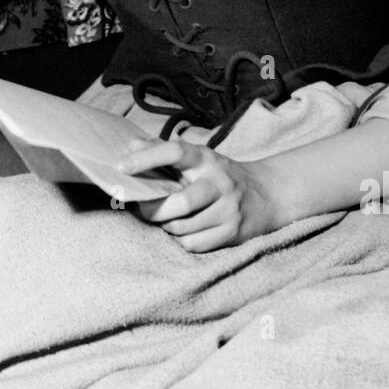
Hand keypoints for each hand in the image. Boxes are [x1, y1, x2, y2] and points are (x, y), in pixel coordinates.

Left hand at [120, 136, 275, 251]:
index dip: (147, 158)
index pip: (175, 151)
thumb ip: (162, 151)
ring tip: (166, 219)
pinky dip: (181, 240)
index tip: (122, 167)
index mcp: (205, 159)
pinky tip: (184, 231)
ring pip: (183, 227)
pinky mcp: (232, 233)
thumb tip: (130, 145)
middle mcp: (218, 182)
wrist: (266, 195)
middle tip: (143, 209)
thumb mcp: (197, 158)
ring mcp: (228, 209)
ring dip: (166, 226)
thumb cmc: (219, 175)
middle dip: (154, 210)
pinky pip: (193, 244)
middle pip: (180, 202)